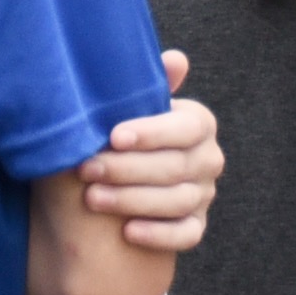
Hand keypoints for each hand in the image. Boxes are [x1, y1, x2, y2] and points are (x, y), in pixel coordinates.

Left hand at [80, 49, 221, 251]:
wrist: (119, 180)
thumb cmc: (122, 137)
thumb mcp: (132, 108)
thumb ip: (151, 86)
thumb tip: (176, 59)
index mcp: (199, 124)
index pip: (186, 128)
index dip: (152, 133)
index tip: (113, 137)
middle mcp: (209, 159)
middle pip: (175, 167)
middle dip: (128, 169)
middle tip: (87, 169)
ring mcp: (204, 195)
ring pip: (177, 201)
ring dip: (133, 200)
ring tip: (92, 198)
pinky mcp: (195, 226)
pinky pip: (186, 235)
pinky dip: (159, 234)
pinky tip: (128, 231)